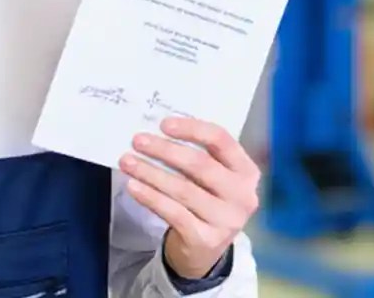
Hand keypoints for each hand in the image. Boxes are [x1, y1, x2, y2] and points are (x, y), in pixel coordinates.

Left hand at [118, 117, 260, 278]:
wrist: (206, 249)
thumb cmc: (207, 199)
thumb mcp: (213, 177)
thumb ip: (198, 154)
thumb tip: (158, 132)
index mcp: (246, 171)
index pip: (221, 140)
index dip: (192, 129)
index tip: (163, 124)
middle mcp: (242, 196)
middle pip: (200, 165)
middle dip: (165, 150)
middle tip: (137, 141)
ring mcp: (225, 220)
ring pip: (183, 189)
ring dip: (151, 172)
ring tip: (127, 161)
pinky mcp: (205, 239)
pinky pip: (173, 212)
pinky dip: (150, 197)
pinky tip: (133, 186)